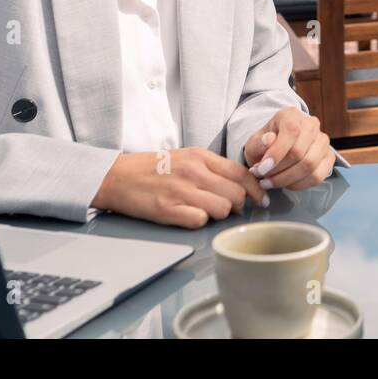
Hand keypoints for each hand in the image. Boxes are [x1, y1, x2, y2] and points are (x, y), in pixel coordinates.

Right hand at [92, 148, 265, 228]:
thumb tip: (241, 184)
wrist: (117, 176)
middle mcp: (194, 172)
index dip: (256, 189)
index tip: (261, 200)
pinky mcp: (168, 209)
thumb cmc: (154, 168)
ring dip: (220, 215)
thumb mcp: (187, 157)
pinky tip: (190, 216)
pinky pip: (200, 220)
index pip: (242, 174)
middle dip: (238, 205)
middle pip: (236, 194)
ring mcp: (181, 191)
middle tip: (232, 209)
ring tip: (208, 211)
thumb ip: (213, 168)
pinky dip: (200, 222)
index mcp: (201, 156)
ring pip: (222, 209)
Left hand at [242, 109, 334, 190]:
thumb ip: (258, 143)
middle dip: (278, 171)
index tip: (261, 169)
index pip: (291, 131)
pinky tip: (286, 184)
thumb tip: (268, 140)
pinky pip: (317, 176)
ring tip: (271, 183)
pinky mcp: (329, 157)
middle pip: (299, 152)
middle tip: (262, 179)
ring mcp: (323, 141)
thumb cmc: (265, 145)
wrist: (278, 149)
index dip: (276, 153)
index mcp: (292, 115)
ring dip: (287, 179)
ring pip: (309, 165)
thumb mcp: (254, 143)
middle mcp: (311, 124)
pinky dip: (299, 184)